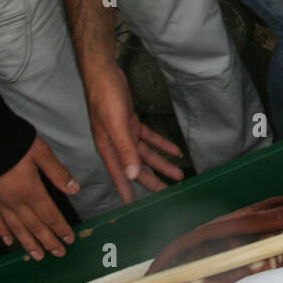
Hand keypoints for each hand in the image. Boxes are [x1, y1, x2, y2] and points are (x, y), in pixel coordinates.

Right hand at [0, 137, 78, 259]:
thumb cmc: (13, 144)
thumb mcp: (41, 153)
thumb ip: (57, 172)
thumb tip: (74, 189)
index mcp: (31, 190)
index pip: (50, 215)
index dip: (60, 228)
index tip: (69, 239)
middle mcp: (16, 201)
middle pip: (34, 226)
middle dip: (48, 241)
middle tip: (59, 254)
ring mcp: (0, 202)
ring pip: (16, 228)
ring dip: (28, 244)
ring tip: (38, 256)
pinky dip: (3, 232)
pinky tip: (8, 242)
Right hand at [83, 61, 184, 201]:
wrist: (104, 74)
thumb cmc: (105, 98)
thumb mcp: (116, 125)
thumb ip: (125, 149)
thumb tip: (132, 173)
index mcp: (109, 148)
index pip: (120, 175)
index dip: (127, 191)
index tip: (134, 208)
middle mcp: (117, 145)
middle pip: (136, 168)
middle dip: (152, 180)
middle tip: (168, 193)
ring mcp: (125, 134)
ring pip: (146, 154)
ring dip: (162, 163)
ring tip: (178, 175)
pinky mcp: (131, 123)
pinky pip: (150, 138)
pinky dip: (162, 145)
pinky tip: (175, 151)